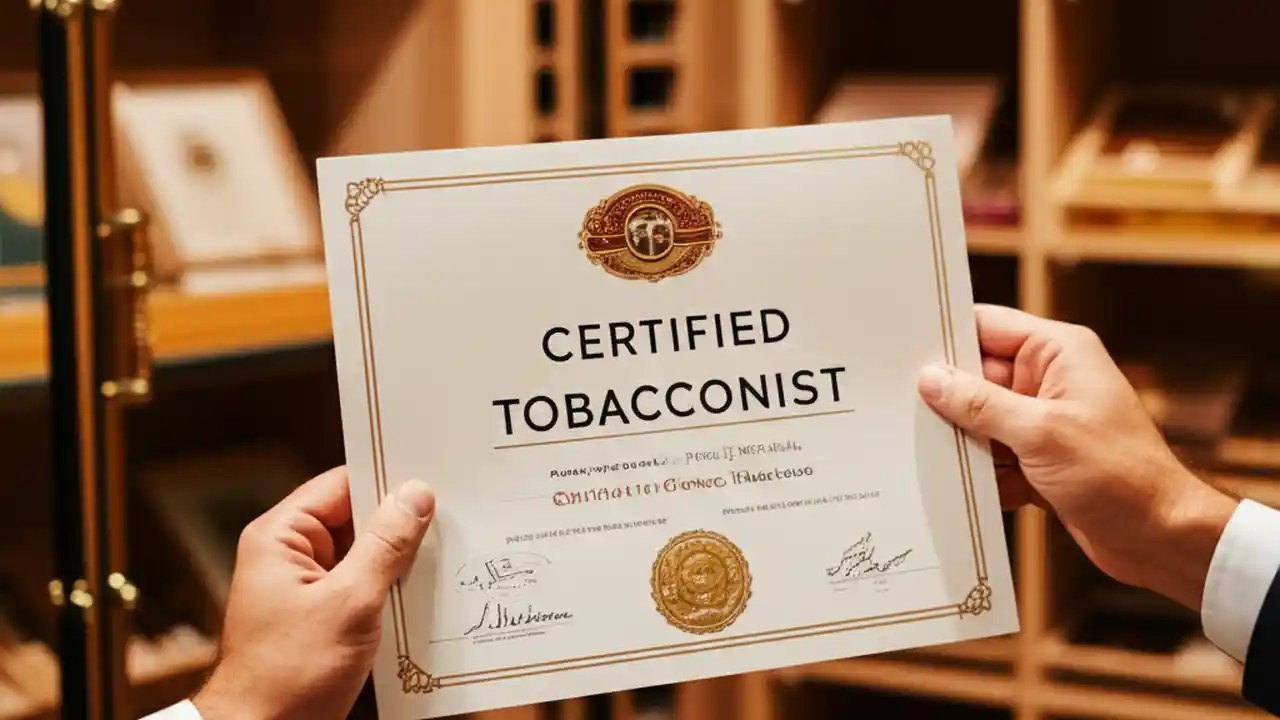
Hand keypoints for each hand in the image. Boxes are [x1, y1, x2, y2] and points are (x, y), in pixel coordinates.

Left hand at [192, 467, 434, 719]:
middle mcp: (289, 556)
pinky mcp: (319, 616)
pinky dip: (390, 590)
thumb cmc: (289, 675)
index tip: (433, 480)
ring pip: (364, 555)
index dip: (385, 480)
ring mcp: (304, 587)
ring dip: (398, 561)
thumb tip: (415, 494)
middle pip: (356, 518)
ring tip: (443, 559)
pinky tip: (423, 595)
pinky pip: (362, 587)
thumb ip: (385, 545)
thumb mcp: (350, 603)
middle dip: (400, 525)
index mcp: (280, 538)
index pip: (341, 485)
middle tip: (450, 521)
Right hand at [917, 304, 1237, 609]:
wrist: (1160, 537)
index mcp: (1059, 353)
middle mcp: (1050, 380)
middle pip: (977, 376)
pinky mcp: (1040, 460)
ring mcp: (1044, 421)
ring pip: (980, 421)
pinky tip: (968, 492)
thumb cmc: (1119, 474)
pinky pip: (993, 456)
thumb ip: (979, 403)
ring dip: (961, 442)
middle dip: (945, 398)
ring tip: (930, 457)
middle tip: (899, 409)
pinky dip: (981, 474)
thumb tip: (931, 379)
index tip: (900, 347)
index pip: (987, 327)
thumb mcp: (1040, 432)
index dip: (946, 335)